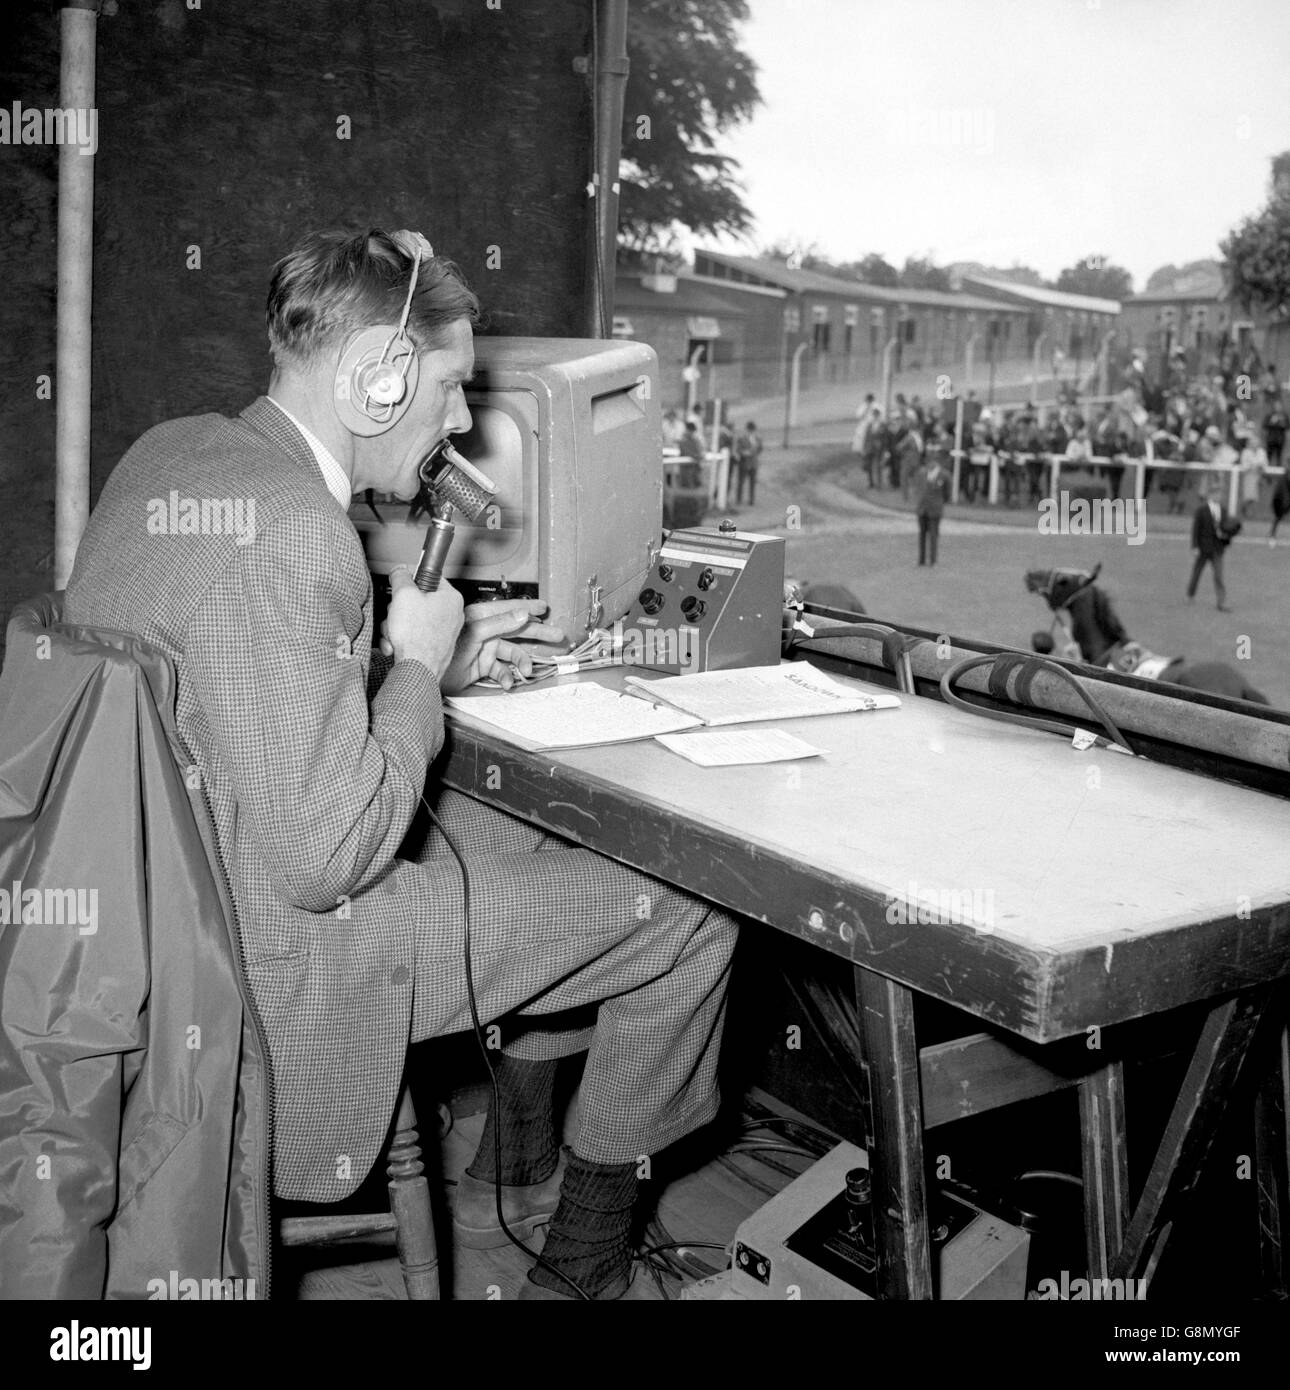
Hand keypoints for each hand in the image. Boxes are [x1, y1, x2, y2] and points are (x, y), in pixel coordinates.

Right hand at [380, 566, 463, 679]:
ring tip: (396, 633)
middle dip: (400, 609)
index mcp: (451, 597)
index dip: (411, 580)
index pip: (430, 576)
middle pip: (417, 600)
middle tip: (397, 614)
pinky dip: (400, 640)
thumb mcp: (403, 594)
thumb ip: (401, 577)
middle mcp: (451, 614)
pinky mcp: (433, 646)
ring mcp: (443, 632)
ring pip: (411, 619)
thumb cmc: (417, 637)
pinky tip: (396, 645)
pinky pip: (412, 636)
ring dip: (396, 626)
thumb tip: (400, 571)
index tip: (402, 585)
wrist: (417, 670)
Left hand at [440, 600, 564, 693]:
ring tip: (528, 670)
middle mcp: (485, 632)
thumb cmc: (443, 645)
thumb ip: (499, 623)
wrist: (427, 673)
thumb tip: (522, 614)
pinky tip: (509, 683)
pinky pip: (501, 670)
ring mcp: (485, 650)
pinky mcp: (482, 667)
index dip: (527, 607)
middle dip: (538, 633)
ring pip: (512, 653)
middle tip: (557, 635)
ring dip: (523, 661)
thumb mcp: (475, 630)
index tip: (544, 608)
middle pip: (517, 630)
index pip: (509, 609)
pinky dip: (507, 676)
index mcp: (481, 618)